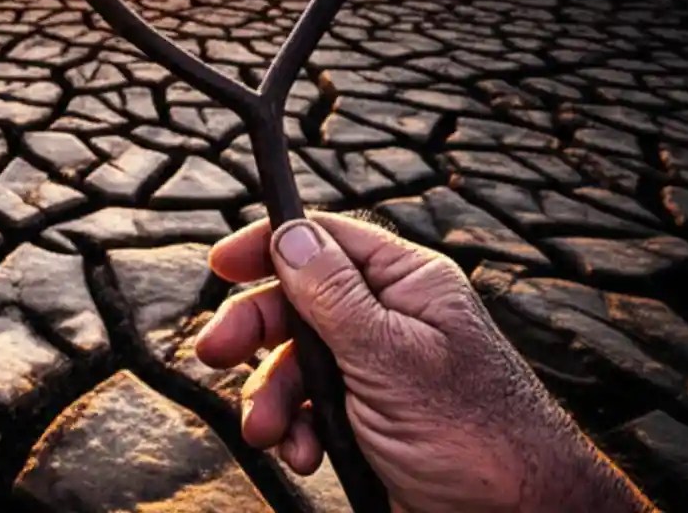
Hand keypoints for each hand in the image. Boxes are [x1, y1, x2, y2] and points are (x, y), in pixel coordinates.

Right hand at [195, 213, 650, 511]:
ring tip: (268, 432)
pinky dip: (295, 432)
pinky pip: (307, 410)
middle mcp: (387, 320)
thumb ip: (332, 295)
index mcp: (404, 285)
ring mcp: (375, 371)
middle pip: (296, 304)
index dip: (269, 247)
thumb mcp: (390, 355)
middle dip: (255, 333)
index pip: (325, 242)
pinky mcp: (365, 419)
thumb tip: (288, 233)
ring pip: (294, 363)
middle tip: (213, 353)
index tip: (220, 266)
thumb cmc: (474, 433)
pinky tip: (303, 455)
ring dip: (271, 397)